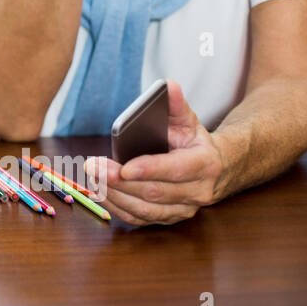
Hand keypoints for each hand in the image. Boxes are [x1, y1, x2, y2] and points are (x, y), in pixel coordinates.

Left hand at [83, 80, 226, 225]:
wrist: (214, 171)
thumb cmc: (193, 142)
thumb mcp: (188, 120)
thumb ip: (176, 105)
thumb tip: (168, 86)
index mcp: (205, 164)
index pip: (176, 169)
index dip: (150, 169)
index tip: (124, 167)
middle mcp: (198, 192)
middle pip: (155, 192)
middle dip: (120, 181)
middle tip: (93, 167)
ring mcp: (184, 209)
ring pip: (146, 209)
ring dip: (115, 195)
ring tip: (92, 177)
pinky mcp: (169, 219)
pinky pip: (140, 219)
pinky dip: (117, 208)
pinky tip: (99, 193)